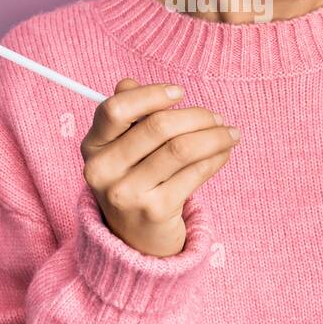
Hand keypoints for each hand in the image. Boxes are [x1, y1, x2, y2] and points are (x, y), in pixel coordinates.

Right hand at [80, 77, 238, 257]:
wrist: (136, 240)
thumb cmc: (135, 180)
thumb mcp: (121, 148)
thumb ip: (126, 115)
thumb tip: (128, 83)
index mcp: (92, 147)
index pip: (116, 109)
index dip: (152, 95)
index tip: (180, 93)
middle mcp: (103, 171)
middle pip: (158, 126)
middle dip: (196, 116)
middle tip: (218, 118)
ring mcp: (127, 194)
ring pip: (181, 149)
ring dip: (213, 136)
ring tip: (229, 133)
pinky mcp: (155, 211)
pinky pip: (194, 173)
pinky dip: (215, 158)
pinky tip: (223, 154)